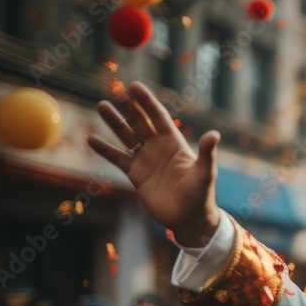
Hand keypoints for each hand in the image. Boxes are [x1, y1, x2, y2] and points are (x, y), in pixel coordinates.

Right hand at [87, 82, 220, 246]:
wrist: (189, 219)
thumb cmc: (201, 195)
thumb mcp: (205, 172)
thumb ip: (206, 153)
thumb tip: (215, 134)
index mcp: (174, 143)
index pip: (158, 116)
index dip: (147, 102)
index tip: (134, 86)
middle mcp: (158, 148)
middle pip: (140, 122)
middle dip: (129, 108)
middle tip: (115, 92)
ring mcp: (146, 160)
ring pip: (127, 136)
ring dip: (114, 122)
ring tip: (101, 106)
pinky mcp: (136, 175)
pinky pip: (117, 158)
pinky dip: (104, 149)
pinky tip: (90, 139)